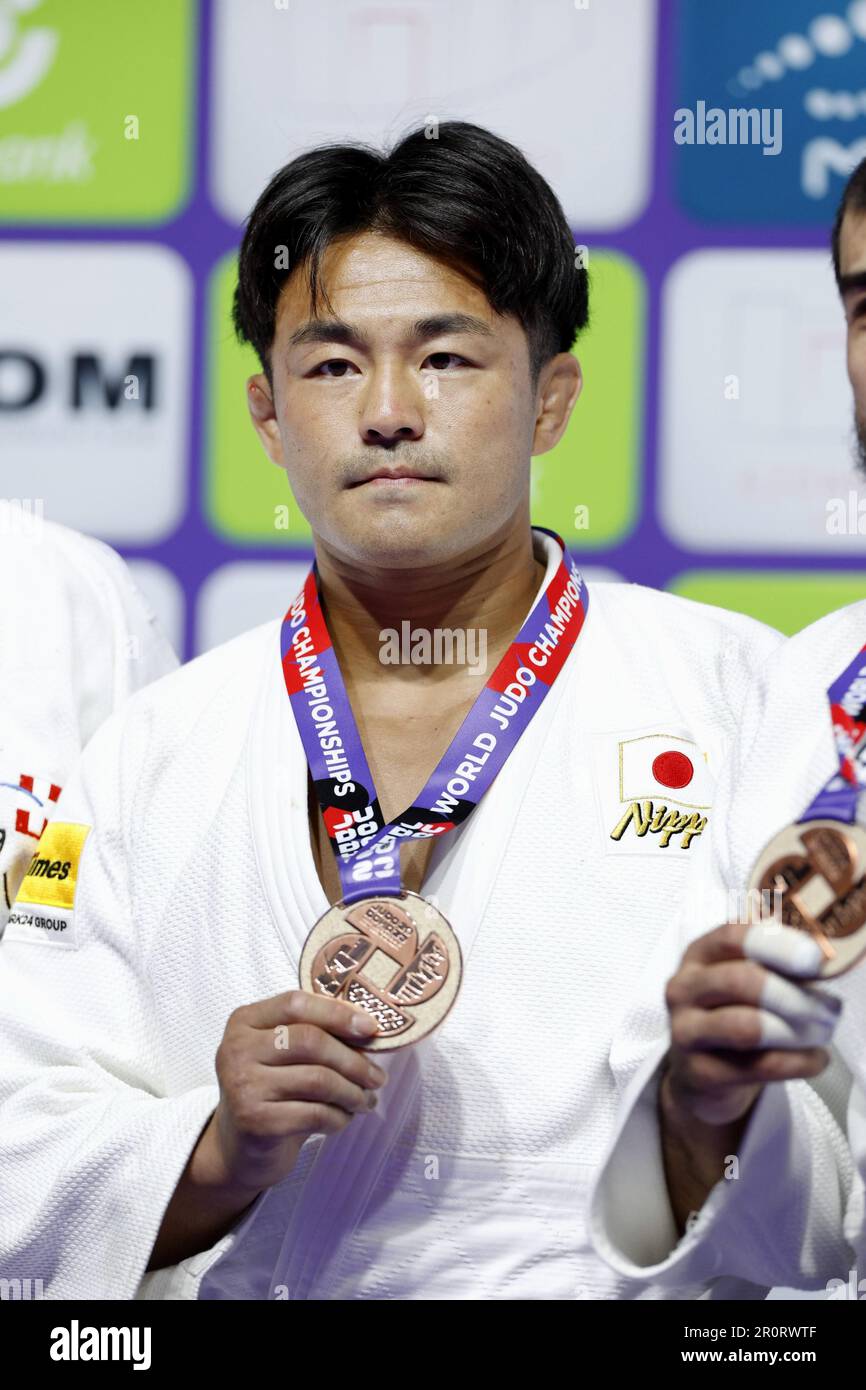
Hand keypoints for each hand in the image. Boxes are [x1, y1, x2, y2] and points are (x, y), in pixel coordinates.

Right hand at [198, 989, 386, 1195]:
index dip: (337, 1013)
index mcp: (244, 1021)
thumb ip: (315, 1032)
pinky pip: (314, 1113)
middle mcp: (236, 1049)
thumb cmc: (273, 1091)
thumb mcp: (283, 1054)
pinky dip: (339, 1117)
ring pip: (317, 1080)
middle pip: (310, 1041)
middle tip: (378, 1076)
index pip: (295, 1004)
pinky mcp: (255, 1122)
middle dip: (353, 1060)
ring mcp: (243, 1086)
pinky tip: (343, 1118)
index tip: (371, 1028)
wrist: (241, 1147)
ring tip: (366, 1100)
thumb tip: (368, 1029)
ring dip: (352, 1092)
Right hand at [663, 921, 841, 1127]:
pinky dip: (800, 1062)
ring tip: (822, 1033)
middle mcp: (684, 988)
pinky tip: (817, 1058)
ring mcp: (685, 1031)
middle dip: (794, 996)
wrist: (698, 1072)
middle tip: (830, 1009)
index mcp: (699, 954)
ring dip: (797, 1031)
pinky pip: (760, 1066)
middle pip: (740, 981)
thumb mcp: (743, 981)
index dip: (778, 946)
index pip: (733, 938)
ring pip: (748, 1027)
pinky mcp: (700, 1071)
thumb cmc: (730, 1013)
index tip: (816, 959)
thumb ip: (776, 967)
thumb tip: (827, 961)